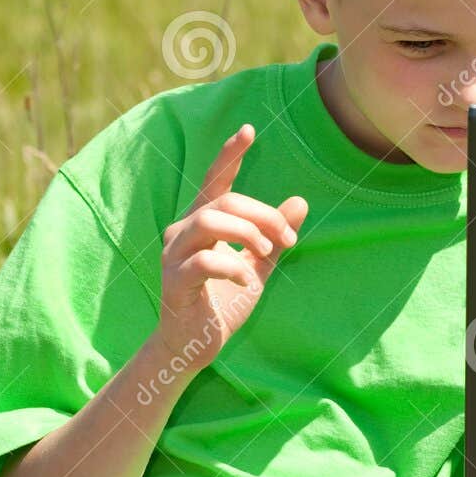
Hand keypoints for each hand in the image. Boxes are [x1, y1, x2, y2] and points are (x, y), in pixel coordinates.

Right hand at [154, 124, 308, 369]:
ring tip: (267, 252)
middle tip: (288, 238)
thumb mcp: (258, 265)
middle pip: (225, 203)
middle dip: (263, 215)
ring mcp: (174, 256)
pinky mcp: (174, 282)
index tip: (249, 130)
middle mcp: (182, 232)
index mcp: (202, 223)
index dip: (229, 155)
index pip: (215, 180)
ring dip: (246, 232)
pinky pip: (204, 262)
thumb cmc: (223, 303)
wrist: (195, 346)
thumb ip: (276, 235)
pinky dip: (232, 267)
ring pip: (208, 222)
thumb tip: (302, 201)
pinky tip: (247, 281)